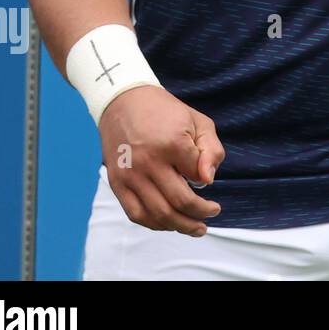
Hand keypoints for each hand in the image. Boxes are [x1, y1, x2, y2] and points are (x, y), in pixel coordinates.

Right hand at [98, 85, 225, 235]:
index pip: (197, 176)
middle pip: (179, 201)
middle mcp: (149, 162)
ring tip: (196, 228)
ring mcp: (130, 175)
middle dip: (200, 214)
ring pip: (158, 213)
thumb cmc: (166, 113)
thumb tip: (208, 181)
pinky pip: (136, 214)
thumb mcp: (198, 122)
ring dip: (180, 226)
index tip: (205, 179)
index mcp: (172, 143)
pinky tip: (169, 224)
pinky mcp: (117, 183)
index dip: (205, 180)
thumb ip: (211, 150)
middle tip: (212, 214)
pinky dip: (155, 224)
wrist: (124, 101)